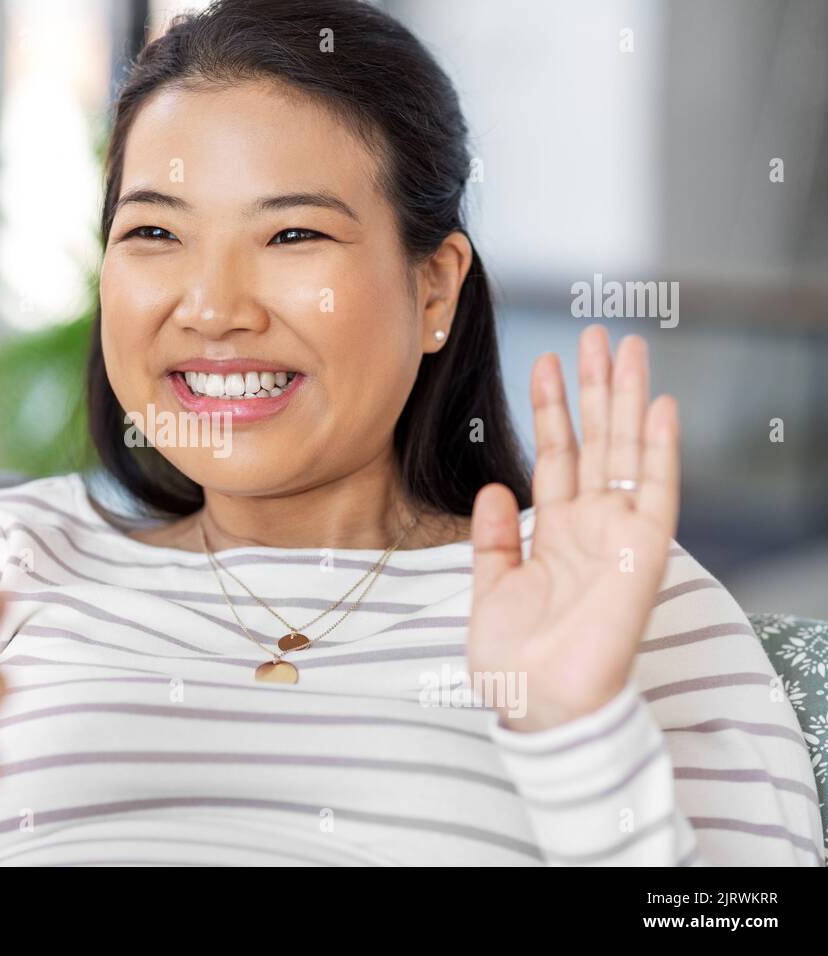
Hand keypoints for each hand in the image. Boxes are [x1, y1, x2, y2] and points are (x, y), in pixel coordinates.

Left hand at [466, 325, 679, 732]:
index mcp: (554, 532)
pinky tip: (658, 406)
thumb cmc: (515, 658)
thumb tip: (493, 487)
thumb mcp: (490, 588)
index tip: (545, 361)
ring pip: (627, 453)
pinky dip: (659, 451)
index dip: (552, 409)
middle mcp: (591, 526)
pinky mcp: (642, 553)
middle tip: (598, 334)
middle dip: (596, 388)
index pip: (556, 455)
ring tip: (626, 347)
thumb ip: (493, 537)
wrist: (537, 702)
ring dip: (627, 401)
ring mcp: (619, 536)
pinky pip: (656, 493)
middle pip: (597, 442)